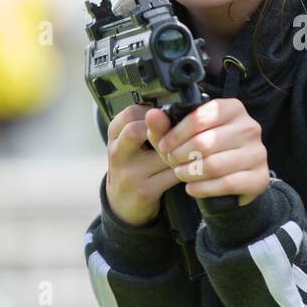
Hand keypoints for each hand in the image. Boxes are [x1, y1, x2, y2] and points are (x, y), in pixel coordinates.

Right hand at [104, 104, 181, 226]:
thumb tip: (176, 103)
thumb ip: (147, 124)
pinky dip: (187, 167)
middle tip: (180, 132)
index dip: (154, 111)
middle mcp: (117, 153)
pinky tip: (192, 164)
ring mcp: (129, 173)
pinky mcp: (145, 191)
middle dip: (163, 129)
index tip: (167, 116)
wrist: (122, 203)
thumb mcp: (131, 142)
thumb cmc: (133, 164)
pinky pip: (173, 174)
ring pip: (162, 153)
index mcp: (114, 135)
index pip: (131, 113)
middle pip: (137, 131)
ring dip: (182, 148)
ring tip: (191, 146)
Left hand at [149, 97, 269, 207]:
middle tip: (173, 162)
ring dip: (190, 173)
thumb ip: (165, 127)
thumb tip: (152, 115)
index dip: (175, 134)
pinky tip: (192, 188)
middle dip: (181, 155)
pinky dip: (203, 188)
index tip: (164, 145)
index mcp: (233, 108)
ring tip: (181, 174)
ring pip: (214, 165)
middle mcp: (249, 127)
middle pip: (205, 143)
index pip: (199, 118)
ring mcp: (258, 153)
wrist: (232, 182)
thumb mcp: (183, 138)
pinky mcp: (260, 177)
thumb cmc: (206, 153)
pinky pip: (226, 184)